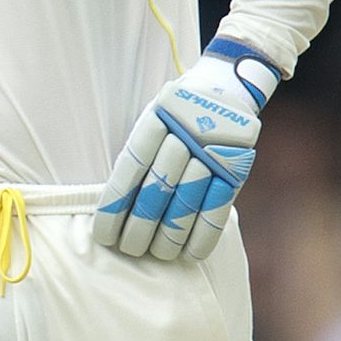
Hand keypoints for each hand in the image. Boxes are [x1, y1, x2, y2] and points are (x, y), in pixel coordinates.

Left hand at [94, 38, 282, 260]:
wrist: (226, 86)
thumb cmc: (176, 110)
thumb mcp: (152, 115)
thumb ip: (138, 152)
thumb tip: (113, 202)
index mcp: (156, 119)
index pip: (130, 169)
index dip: (115, 205)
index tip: (103, 233)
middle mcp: (185, 136)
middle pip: (157, 190)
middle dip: (139, 226)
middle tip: (127, 249)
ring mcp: (213, 153)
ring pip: (186, 202)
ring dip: (169, 235)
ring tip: (154, 254)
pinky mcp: (237, 169)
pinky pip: (218, 208)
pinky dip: (204, 234)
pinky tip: (189, 254)